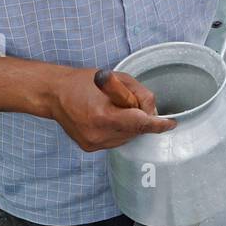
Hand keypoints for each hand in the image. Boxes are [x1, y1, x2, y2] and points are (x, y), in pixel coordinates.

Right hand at [47, 69, 174, 151]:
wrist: (55, 93)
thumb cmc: (85, 82)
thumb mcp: (119, 78)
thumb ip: (140, 95)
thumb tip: (153, 112)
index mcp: (104, 115)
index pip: (140, 124)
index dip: (158, 125)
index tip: (171, 124)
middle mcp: (98, 134)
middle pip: (135, 131)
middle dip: (139, 119)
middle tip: (127, 103)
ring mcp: (93, 143)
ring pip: (127, 137)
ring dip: (128, 125)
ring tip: (112, 109)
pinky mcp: (89, 147)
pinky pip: (115, 140)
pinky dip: (117, 130)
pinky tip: (104, 118)